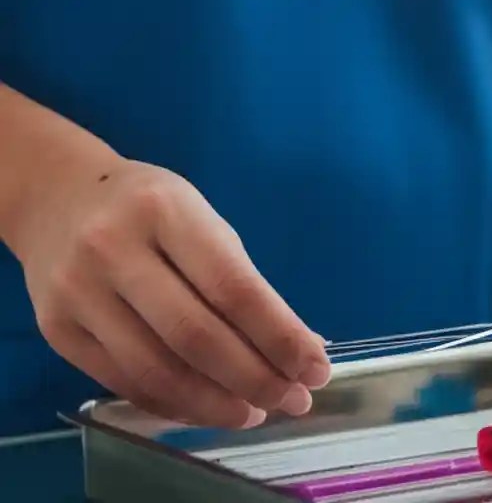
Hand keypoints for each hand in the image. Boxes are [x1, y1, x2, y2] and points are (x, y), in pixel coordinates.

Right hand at [7, 156, 329, 427]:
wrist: (55, 198)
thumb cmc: (150, 210)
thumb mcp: (202, 221)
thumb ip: (245, 282)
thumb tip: (300, 347)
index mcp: (167, 212)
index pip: (234, 288)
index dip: (281, 337)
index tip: (316, 368)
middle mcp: (115, 250)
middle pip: (196, 336)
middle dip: (256, 379)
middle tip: (294, 401)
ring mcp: (79, 293)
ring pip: (157, 371)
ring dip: (216, 404)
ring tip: (255, 413)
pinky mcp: (56, 330)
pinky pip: (125, 383)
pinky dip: (174, 405)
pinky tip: (207, 408)